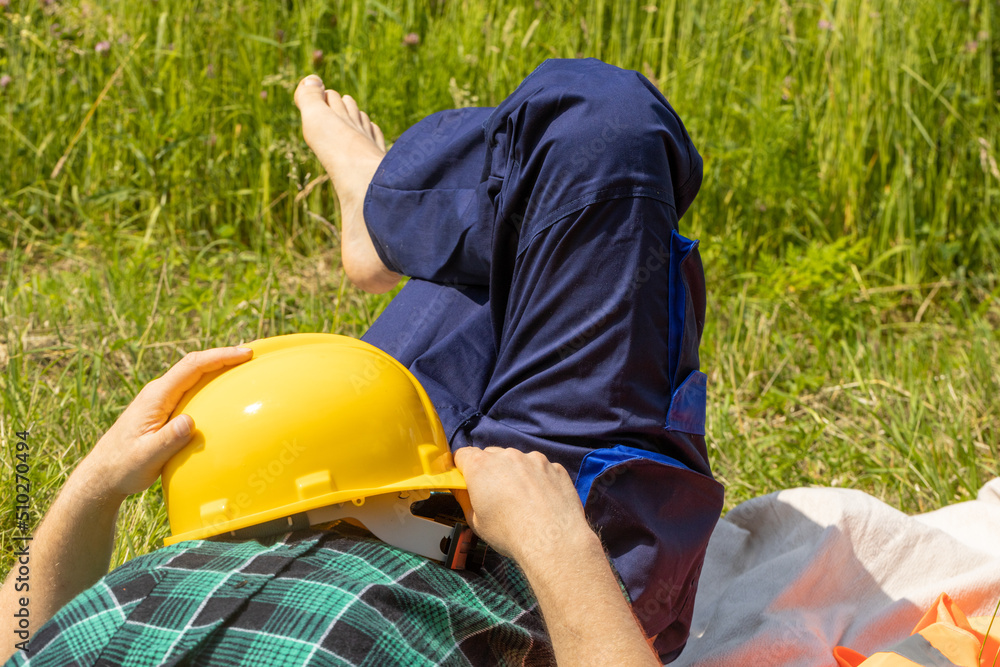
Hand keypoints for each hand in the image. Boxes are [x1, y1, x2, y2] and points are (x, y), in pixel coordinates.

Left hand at [77, 346, 252, 502]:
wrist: (102, 475)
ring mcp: (160, 400)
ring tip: (243, 370)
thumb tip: (191, 422)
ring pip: (192, 376)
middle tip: (251, 355)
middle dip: (223, 356)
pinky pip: (191, 390)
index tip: (245, 353)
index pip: (192, 366)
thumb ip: (168, 440)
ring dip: (217, 369)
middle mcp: (158, 392)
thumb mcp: (147, 457)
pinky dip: (210, 385)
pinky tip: (224, 396)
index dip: (220, 356)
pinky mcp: (163, 411)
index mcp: (156, 396)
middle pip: (194, 364)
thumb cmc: (123, 467)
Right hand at [452, 447, 598, 564]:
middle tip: (495, 495)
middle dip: (490, 470)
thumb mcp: (476, 523)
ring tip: (523, 501)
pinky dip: (538, 480)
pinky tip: (542, 501)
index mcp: (482, 467)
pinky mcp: (555, 467)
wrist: (553, 542)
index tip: (467, 480)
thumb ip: (465, 500)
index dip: (463, 467)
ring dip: (516, 473)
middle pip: (491, 455)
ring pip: (518, 461)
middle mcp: (508, 456)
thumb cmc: (511, 534)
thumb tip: (462, 491)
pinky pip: (541, 469)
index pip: (463, 454)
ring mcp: (534, 459)